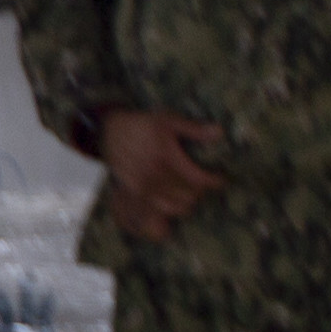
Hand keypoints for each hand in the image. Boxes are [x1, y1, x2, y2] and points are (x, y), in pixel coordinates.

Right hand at [97, 109, 232, 245]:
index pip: (198, 179)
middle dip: (200, 192)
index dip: (214, 182)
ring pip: (172, 207)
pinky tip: (172, 204)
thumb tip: (219, 132)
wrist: (109, 132)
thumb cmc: (140, 124)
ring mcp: (142, 186)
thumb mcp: (168, 120)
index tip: (221, 180)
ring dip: (185, 203)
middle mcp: (154, 176)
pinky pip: (154, 209)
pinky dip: (166, 211)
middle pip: (188, 196)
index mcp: (167, 158)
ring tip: (190, 194)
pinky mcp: (133, 192)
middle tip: (204, 185)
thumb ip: (194, 129)